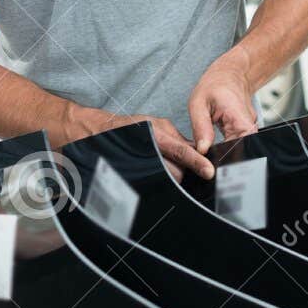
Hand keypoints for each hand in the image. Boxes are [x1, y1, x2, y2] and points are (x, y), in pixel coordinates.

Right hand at [95, 112, 214, 179]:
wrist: (97, 133)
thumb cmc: (130, 127)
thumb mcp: (156, 125)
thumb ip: (176, 138)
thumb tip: (196, 149)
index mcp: (156, 135)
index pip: (181, 150)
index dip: (196, 162)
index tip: (209, 172)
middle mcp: (149, 150)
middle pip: (177, 172)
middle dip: (181, 171)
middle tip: (176, 164)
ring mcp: (141, 165)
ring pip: (168, 180)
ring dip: (170, 176)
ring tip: (161, 165)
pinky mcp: (134, 176)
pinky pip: (156, 182)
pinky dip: (161, 179)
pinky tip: (157, 172)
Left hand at [188, 56, 256, 153]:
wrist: (230, 75)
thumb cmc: (214, 85)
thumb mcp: (198, 104)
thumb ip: (200, 128)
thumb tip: (203, 150)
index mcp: (238, 119)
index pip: (237, 149)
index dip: (224, 159)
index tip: (210, 160)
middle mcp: (249, 126)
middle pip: (240, 153)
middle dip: (224, 159)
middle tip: (208, 154)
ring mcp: (250, 130)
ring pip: (240, 151)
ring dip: (226, 154)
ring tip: (213, 148)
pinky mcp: (246, 132)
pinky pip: (239, 145)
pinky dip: (228, 148)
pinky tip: (219, 144)